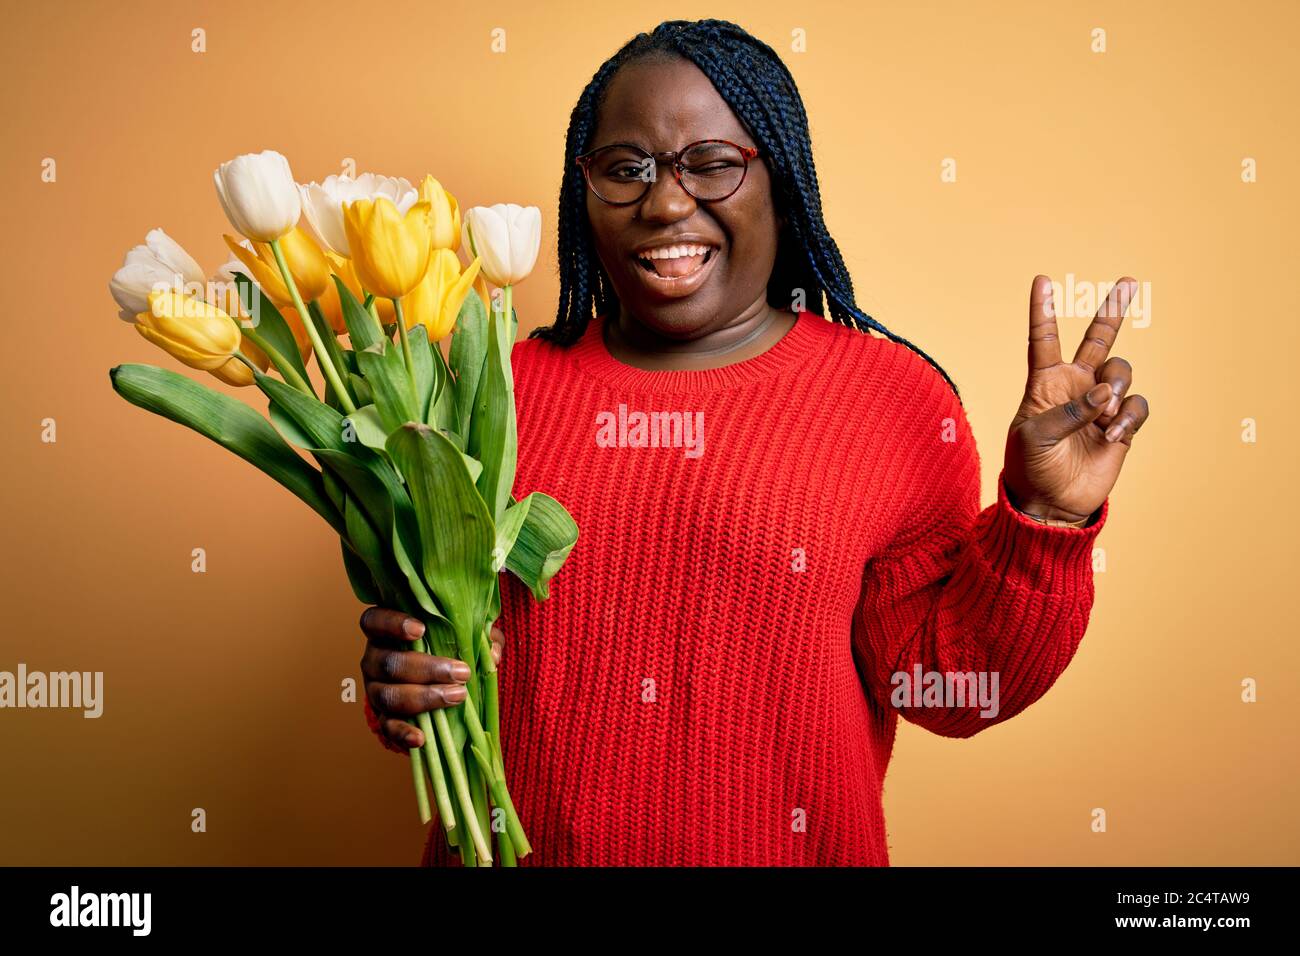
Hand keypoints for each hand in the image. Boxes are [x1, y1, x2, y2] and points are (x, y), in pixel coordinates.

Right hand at [359, 607, 504, 749]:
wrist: (429, 682)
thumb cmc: (444, 648)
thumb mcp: (462, 635)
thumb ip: (478, 637)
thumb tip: (492, 652)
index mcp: (385, 632)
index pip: (374, 621)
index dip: (392, 624)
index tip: (420, 629)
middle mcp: (374, 660)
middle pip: (388, 663)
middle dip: (427, 668)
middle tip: (461, 673)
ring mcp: (375, 689)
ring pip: (388, 694)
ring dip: (424, 697)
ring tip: (457, 697)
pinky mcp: (382, 717)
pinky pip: (388, 727)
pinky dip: (403, 733)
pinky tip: (421, 738)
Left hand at [1003, 275, 1150, 521]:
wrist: (1051, 502)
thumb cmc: (1030, 466)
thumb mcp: (1035, 436)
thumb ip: (1068, 411)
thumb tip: (1104, 393)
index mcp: (1044, 383)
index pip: (1043, 339)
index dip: (1043, 310)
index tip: (1042, 280)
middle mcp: (1075, 386)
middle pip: (1097, 340)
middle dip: (1112, 311)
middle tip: (1128, 283)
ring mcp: (1100, 404)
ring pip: (1121, 371)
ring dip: (1116, 386)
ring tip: (1103, 415)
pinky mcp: (1120, 424)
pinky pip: (1136, 404)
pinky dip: (1128, 415)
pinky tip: (1113, 434)